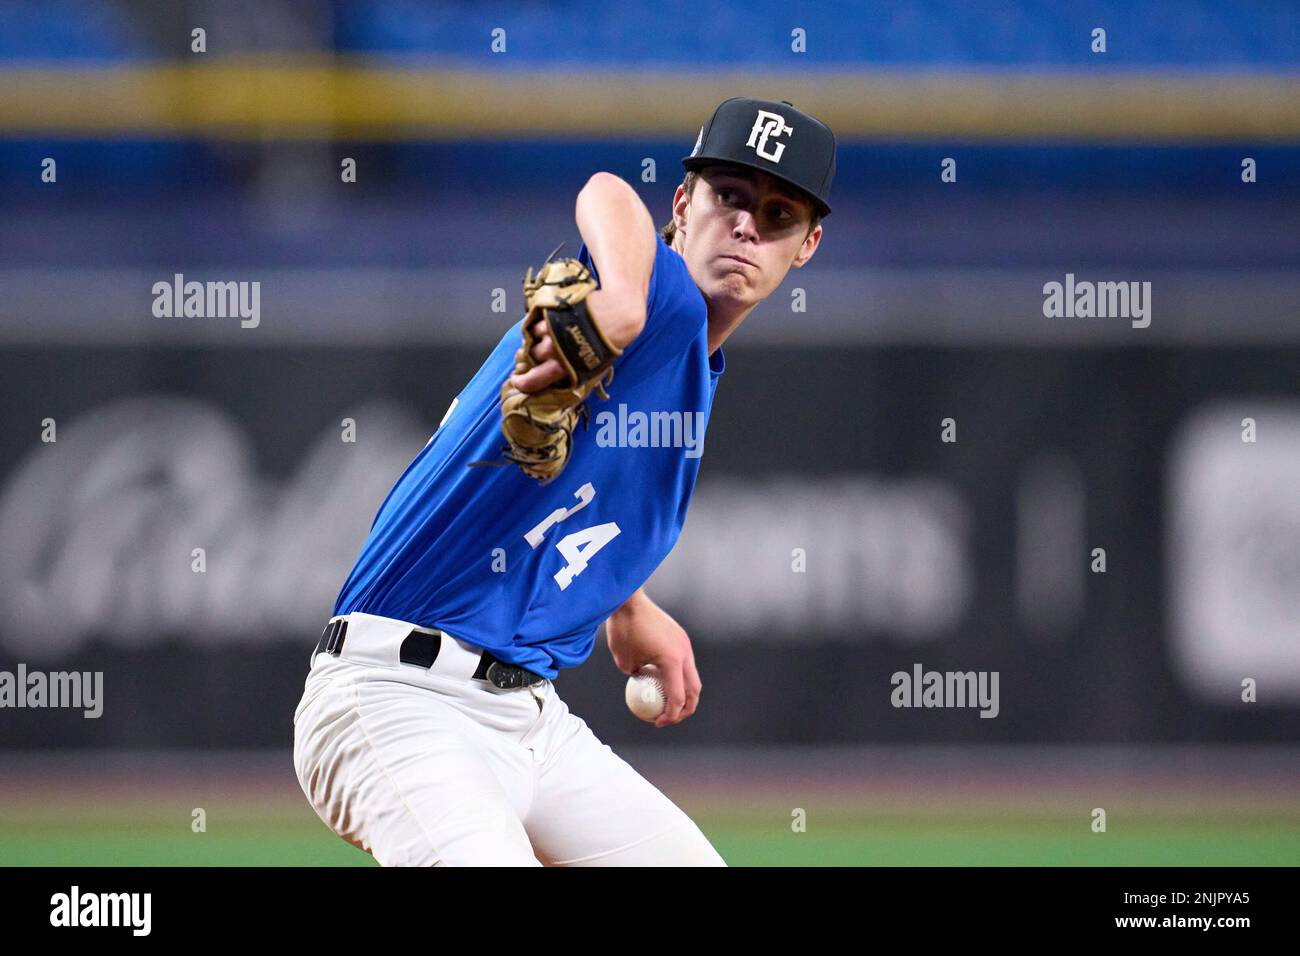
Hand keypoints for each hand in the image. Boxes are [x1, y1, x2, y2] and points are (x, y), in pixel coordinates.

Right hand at [508, 285, 645, 393]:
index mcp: (565, 367)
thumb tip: (557, 380)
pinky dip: (542, 319)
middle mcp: (554, 349)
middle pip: (530, 356)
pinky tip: (554, 319)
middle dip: (531, 355)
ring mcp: (551, 328)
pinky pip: (538, 318)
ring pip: (533, 335)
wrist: (620, 311)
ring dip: (538, 335)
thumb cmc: (611, 341)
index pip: (533, 381)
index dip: (521, 383)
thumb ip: (572, 373)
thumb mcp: (593, 366)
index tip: (517, 381)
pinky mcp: (551, 311)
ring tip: (553, 332)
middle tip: (537, 352)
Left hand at [606, 590, 700, 727]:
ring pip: (691, 676)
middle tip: (669, 718)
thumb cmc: (623, 630)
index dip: (670, 716)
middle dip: (685, 709)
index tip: (657, 723)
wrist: (629, 600)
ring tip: (666, 702)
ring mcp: (685, 644)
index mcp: (672, 661)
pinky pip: (684, 662)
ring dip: (683, 692)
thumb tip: (641, 689)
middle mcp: (684, 653)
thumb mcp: (624, 662)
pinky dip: (678, 676)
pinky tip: (661, 679)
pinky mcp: (681, 637)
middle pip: (693, 690)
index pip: (678, 698)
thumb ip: (638, 677)